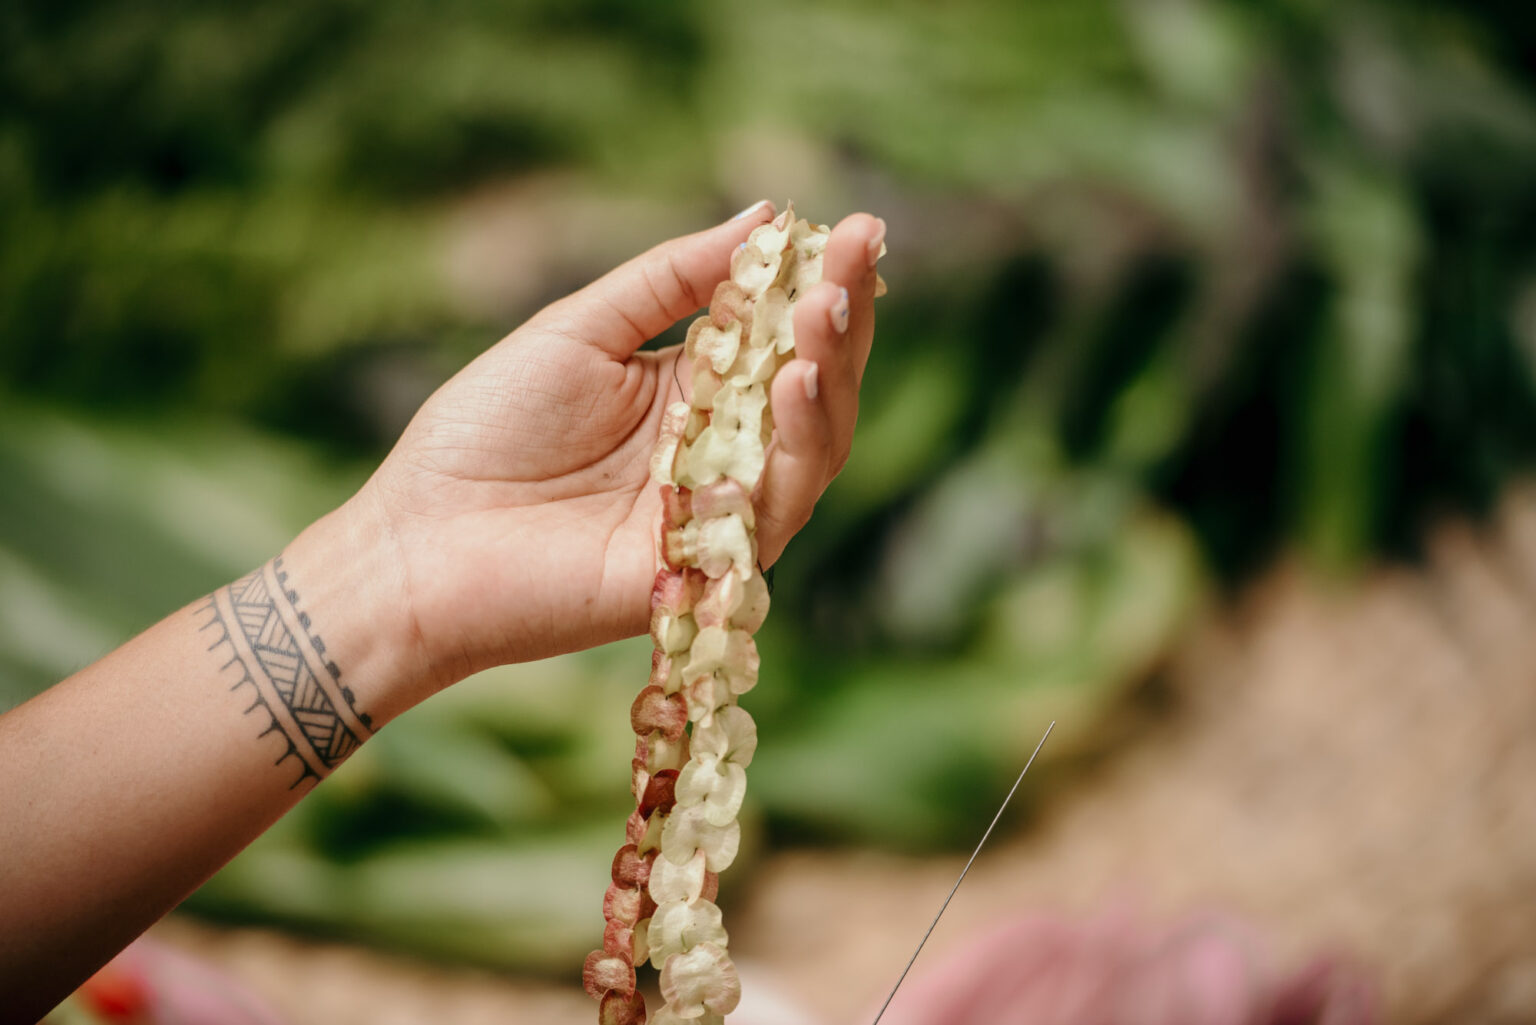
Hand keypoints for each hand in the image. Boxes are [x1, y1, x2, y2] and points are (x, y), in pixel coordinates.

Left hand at [358, 203, 884, 686]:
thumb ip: (671, 279)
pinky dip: (794, 446)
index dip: (825, 283)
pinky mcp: (711, 566)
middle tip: (857, 257)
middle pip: (814, 388)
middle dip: (842, 321)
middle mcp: (720, 450)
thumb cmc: (485, 430)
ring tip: (825, 312)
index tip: (860, 228)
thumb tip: (763, 215)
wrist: (418, 541)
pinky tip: (792, 381)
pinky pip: (776, 508)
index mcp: (692, 390)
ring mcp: (721, 511)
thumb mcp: (580, 328)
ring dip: (828, 377)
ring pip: (813, 450)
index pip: (783, 334)